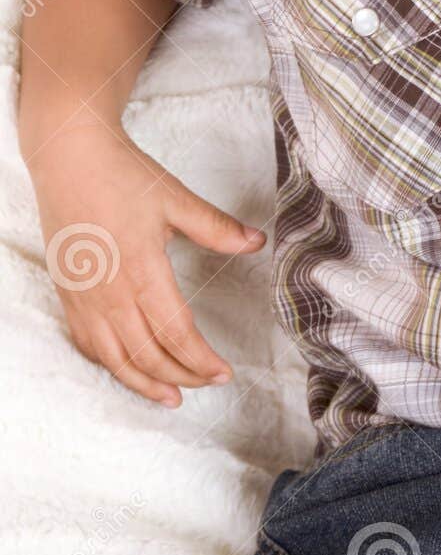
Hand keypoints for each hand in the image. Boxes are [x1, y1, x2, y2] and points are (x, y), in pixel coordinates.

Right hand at [25, 123, 266, 405]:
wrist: (68, 158)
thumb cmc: (123, 175)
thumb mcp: (176, 199)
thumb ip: (216, 227)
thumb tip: (258, 242)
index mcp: (142, 270)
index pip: (176, 333)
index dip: (201, 360)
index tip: (224, 372)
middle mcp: (110, 293)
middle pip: (148, 354)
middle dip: (182, 376)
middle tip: (208, 383)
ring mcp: (85, 298)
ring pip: (115, 359)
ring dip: (145, 382)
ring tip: (171, 396)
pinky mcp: (68, 295)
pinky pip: (88, 344)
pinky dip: (111, 364)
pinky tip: (128, 368)